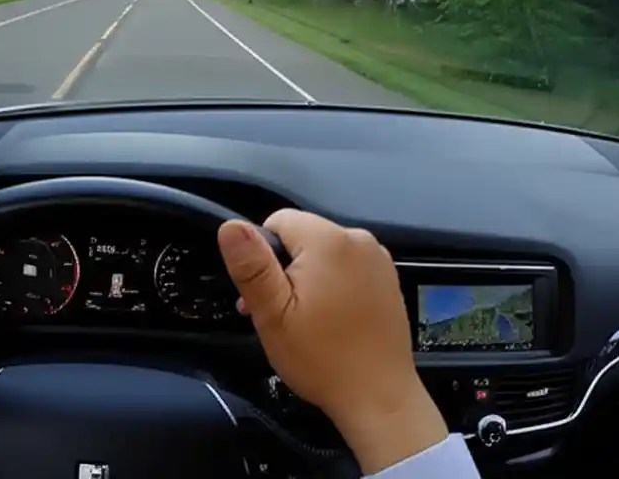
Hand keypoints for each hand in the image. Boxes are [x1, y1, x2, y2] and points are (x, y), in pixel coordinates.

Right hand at [218, 210, 446, 473]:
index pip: (278, 221)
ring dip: (307, 279)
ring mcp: (378, 259)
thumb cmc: (321, 358)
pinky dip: (333, 286)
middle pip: (302, 237)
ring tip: (303, 321)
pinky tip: (331, 320)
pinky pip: (346, 268)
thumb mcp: (273, 315)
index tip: (266, 296)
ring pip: (323, 253)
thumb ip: (251, 266)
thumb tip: (230, 225)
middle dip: (284, 269)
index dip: (263, 256)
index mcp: (329, 241)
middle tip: (279, 316)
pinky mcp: (388, 279)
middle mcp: (359, 239)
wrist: (379, 398)